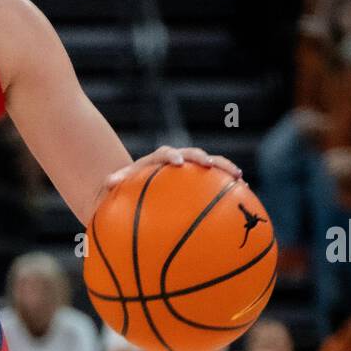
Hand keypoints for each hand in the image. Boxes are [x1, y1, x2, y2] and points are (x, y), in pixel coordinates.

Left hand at [104, 146, 241, 192]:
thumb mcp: (117, 188)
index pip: (164, 154)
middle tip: (210, 163)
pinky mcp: (199, 180)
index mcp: (156, 161)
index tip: (177, 163)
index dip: (171, 156)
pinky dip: (228, 187)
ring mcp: (190, 170)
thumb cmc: (125, 190)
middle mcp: (176, 161)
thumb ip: (115, 183)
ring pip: (210, 165)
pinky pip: (216, 182)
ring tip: (239, 177)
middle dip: (203, 157)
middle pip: (193, 154)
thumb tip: (108, 182)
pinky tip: (243, 196)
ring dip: (224, 168)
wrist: (135, 190)